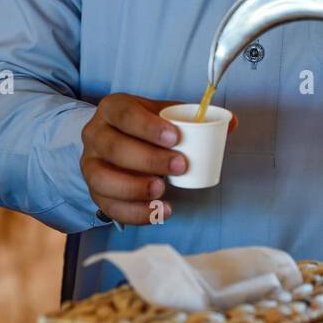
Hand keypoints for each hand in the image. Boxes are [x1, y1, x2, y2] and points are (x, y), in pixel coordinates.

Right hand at [80, 93, 237, 225]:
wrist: (114, 140)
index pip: (125, 114)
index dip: (149, 127)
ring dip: (135, 188)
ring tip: (163, 190)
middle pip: (114, 148)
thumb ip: (194, 117)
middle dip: (149, 159)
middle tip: (180, 165)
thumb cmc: (143, 126)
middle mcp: (95, 135)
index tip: (176, 138)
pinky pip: (109, 207)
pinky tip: (160, 211)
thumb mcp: (163, 113)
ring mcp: (90, 165)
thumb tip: (232, 123)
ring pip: (103, 179)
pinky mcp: (94, 191)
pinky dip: (135, 213)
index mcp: (112, 108)